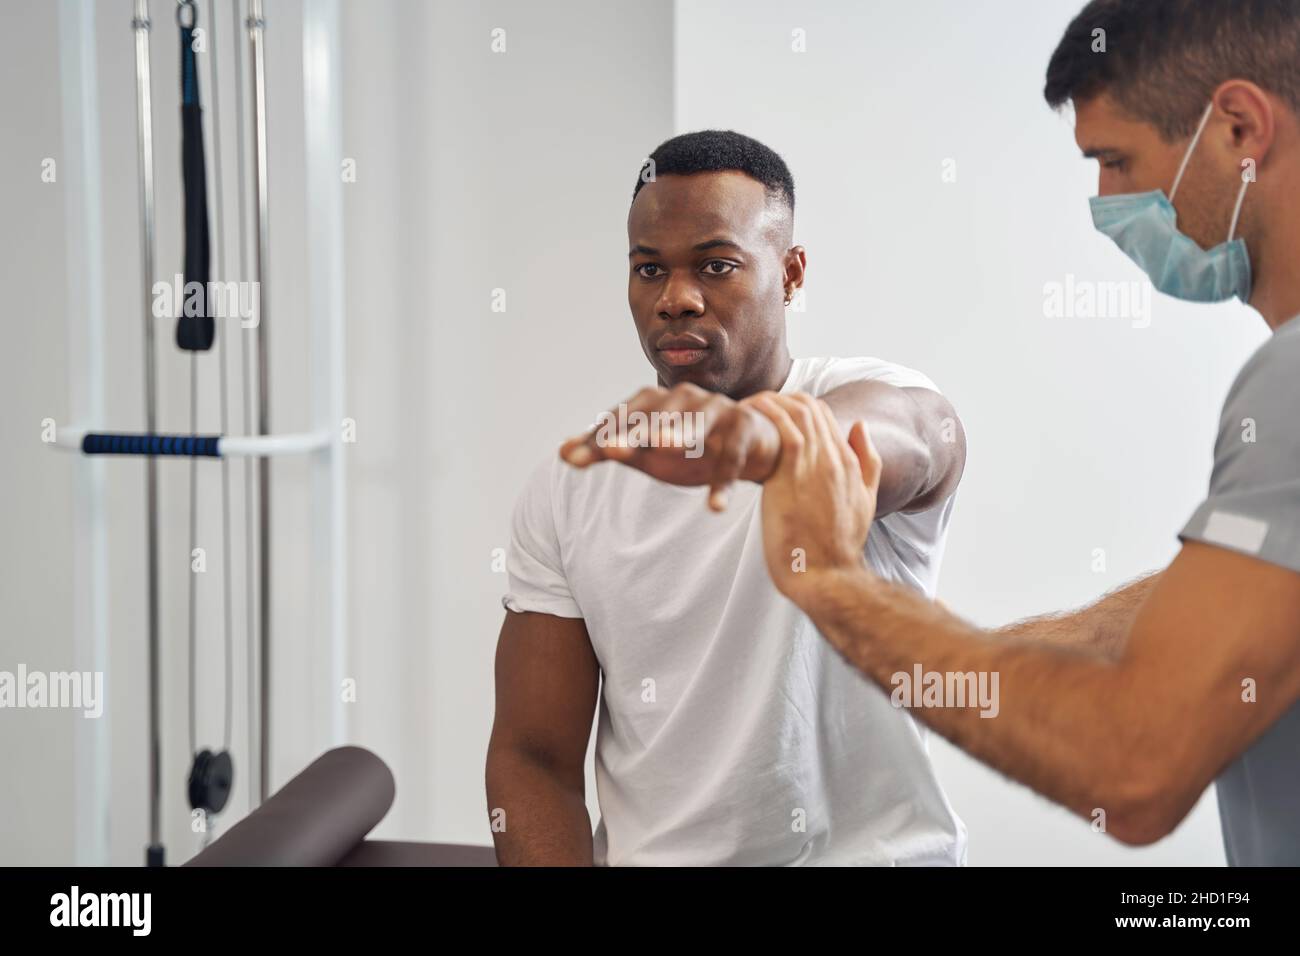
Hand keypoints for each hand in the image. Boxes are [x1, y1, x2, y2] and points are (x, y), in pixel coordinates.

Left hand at [559, 383, 780, 510]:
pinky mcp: (744, 428)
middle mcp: (685, 398)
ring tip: (666, 446)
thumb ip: (606, 449)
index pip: (623, 417)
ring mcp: (717, 410)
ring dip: (682, 433)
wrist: (750, 439)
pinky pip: (733, 456)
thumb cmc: (687, 443)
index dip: (601, 436)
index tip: (574, 459)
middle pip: (658, 415)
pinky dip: (724, 480)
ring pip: (698, 422)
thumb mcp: (645, 450)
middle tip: (614, 449)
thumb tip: (560, 453)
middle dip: (637, 431)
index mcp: (657, 401)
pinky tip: (715, 508)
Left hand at [747, 392, 880, 606]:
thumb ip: (866, 463)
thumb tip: (859, 425)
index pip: (824, 415)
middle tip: (752, 406)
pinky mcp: (793, 473)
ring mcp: (816, 462)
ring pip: (797, 409)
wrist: (826, 577)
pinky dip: (764, 415)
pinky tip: (743, 416)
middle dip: (780, 398)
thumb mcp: (865, 503)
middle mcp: (836, 456)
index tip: (771, 413)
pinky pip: (782, 428)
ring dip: (768, 401)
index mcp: (850, 463)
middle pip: (810, 405)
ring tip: (743, 407)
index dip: (796, 407)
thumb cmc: (836, 549)